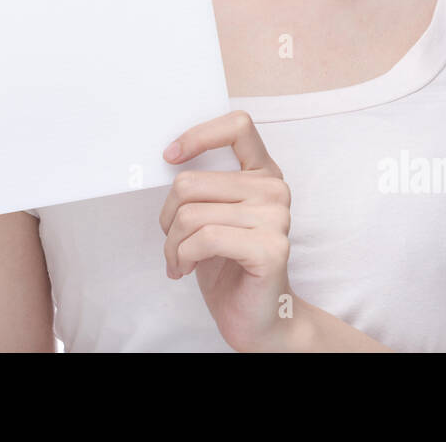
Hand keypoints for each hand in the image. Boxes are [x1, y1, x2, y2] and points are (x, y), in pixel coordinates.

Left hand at [158, 110, 297, 351]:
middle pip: (192, 182)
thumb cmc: (229, 265)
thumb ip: (204, 187)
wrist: (258, 318)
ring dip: (173, 243)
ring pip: (192, 214)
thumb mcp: (213, 215)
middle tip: (172, 240)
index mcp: (263, 173)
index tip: (170, 156)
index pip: (237, 126)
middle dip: (168, 217)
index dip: (198, 136)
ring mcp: (276, 217)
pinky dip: (184, 256)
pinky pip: (205, 238)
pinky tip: (186, 269)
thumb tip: (169, 161)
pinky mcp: (270, 248)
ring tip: (179, 260)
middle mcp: (274, 189)